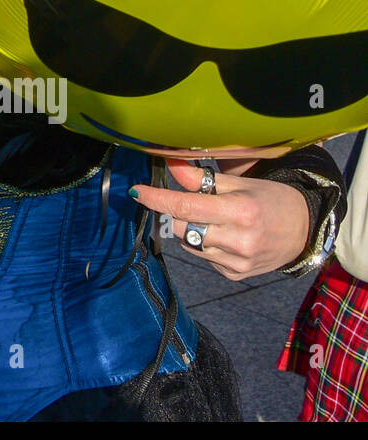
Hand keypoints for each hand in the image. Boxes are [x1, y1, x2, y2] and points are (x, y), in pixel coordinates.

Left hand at [130, 158, 309, 280]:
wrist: (304, 231)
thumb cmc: (270, 199)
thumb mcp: (238, 183)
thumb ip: (200, 179)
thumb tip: (169, 165)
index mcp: (239, 212)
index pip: (185, 207)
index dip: (156, 199)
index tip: (136, 191)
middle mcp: (238, 241)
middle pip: (181, 227)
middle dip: (178, 213)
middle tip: (196, 202)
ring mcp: (237, 262)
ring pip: (189, 243)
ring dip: (192, 229)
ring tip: (218, 219)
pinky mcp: (235, 274)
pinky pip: (203, 257)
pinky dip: (205, 244)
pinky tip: (226, 236)